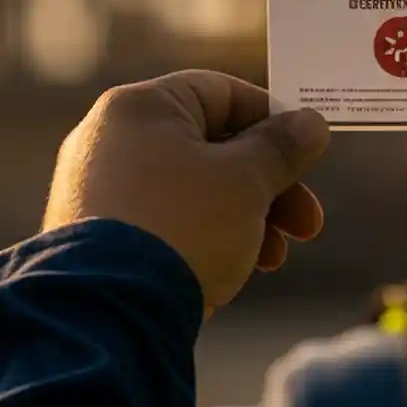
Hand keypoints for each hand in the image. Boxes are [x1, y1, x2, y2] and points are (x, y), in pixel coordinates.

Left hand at [43, 70, 330, 316]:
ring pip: (192, 188)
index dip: (275, 120)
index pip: (224, 93)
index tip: (308, 153)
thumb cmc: (182, 228)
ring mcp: (97, 188)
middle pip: (212, 146)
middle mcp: (110, 138)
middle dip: (269, 186)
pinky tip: (233, 269)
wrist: (106, 314)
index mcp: (142, 106)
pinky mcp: (94, 235)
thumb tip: (311, 122)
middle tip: (307, 225)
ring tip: (274, 258)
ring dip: (245, 217)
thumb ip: (282, 147)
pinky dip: (204, 236)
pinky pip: (164, 220)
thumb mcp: (246, 181)